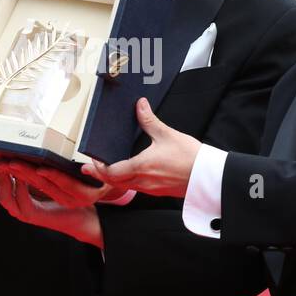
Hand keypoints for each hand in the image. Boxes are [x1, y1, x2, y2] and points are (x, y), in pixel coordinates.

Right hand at [0, 160, 103, 247]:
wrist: (78, 214)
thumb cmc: (61, 193)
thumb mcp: (42, 176)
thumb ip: (30, 166)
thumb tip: (21, 146)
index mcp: (15, 194)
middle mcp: (15, 205)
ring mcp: (23, 212)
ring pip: (7, 197)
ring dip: (4, 180)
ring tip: (3, 165)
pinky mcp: (34, 216)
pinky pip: (23, 203)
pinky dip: (21, 190)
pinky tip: (21, 178)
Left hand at [81, 97, 201, 196]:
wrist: (208, 176)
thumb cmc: (190, 157)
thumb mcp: (167, 135)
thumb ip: (149, 120)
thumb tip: (140, 105)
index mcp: (141, 167)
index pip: (111, 172)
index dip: (98, 168)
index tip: (91, 162)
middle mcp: (142, 181)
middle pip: (113, 182)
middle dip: (100, 175)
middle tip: (88, 170)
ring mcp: (150, 189)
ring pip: (124, 186)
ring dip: (113, 179)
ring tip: (105, 171)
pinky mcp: (158, 191)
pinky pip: (136, 188)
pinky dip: (127, 182)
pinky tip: (129, 174)